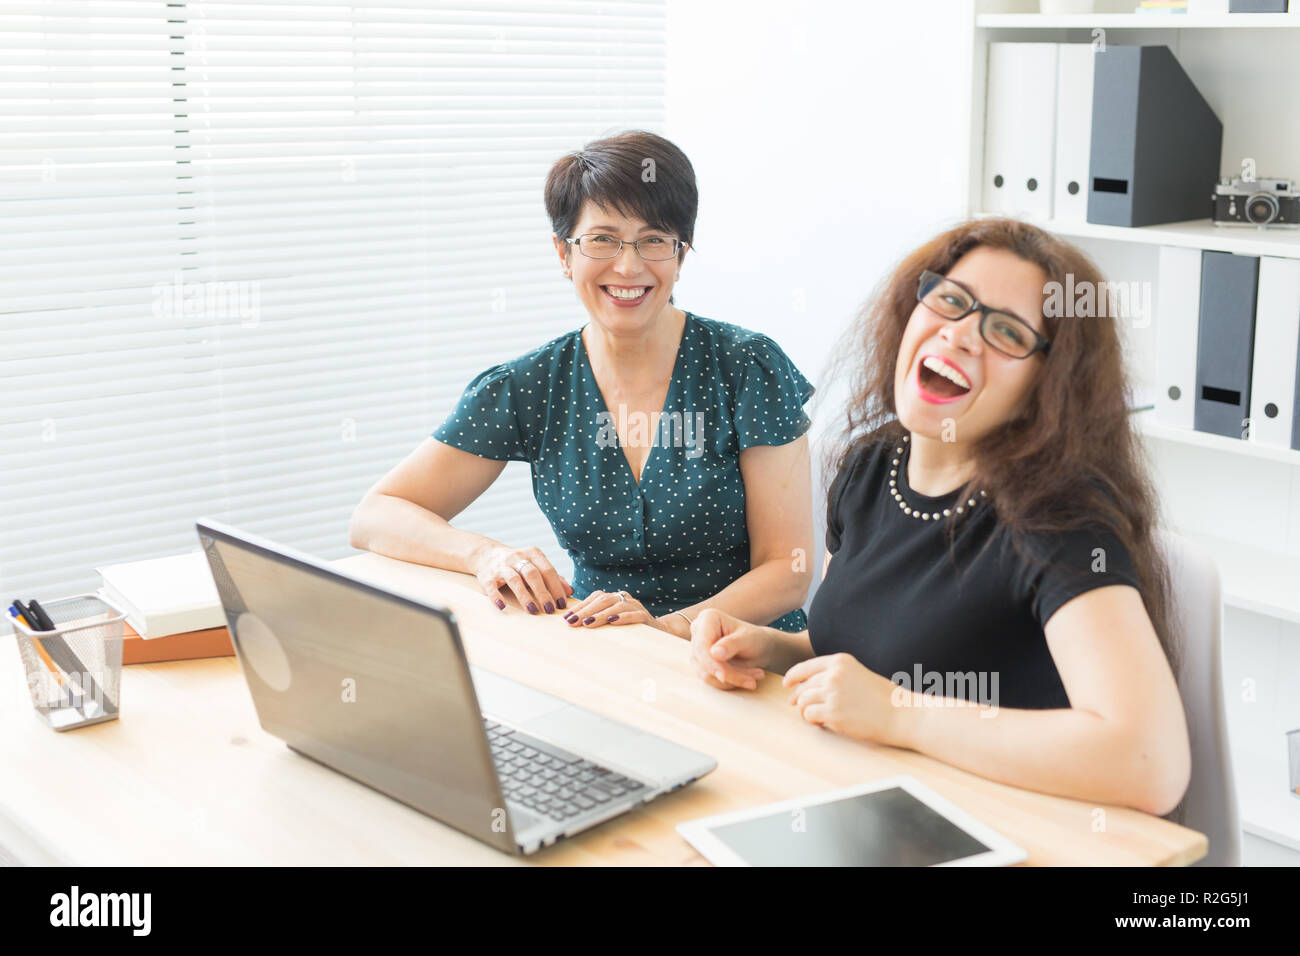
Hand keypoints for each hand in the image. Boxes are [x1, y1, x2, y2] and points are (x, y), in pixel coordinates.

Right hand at [470, 545, 571, 614]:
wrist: (487, 555)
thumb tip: (570, 592)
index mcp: (533, 554)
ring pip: (515, 580)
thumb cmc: (518, 564)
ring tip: (533, 611)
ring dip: (524, 596)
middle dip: (543, 593)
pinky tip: (503, 606)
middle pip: (533, 574)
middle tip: (550, 610)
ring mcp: (502, 566)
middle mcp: (517, 557)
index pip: (548, 570)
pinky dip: (496, 596)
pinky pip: (491, 586)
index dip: (556, 587)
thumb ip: (553, 578)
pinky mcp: (487, 576)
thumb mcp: (536, 566)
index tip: (562, 604)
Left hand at [562, 589, 660, 629]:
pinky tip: (613, 622)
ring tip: (587, 623)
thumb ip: (596, 619)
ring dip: (600, 615)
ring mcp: (636, 606)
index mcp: (614, 598)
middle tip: (572, 622)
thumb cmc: (629, 629)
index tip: (566, 617)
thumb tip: (571, 623)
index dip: (580, 606)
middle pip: (603, 600)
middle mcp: (624, 599)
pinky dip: (623, 617)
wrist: (659, 633)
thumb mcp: (611, 622)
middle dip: (585, 611)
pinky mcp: (646, 617)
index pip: (595, 598)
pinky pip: (635, 615)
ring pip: (616, 606)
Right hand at [688, 609, 772, 691]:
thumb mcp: (748, 639)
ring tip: (755, 676)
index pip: (702, 644)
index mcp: (708, 618)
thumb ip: (732, 644)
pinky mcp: (700, 663)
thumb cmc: (754, 639)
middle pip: (704, 660)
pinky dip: (729, 683)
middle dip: (729, 673)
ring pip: (706, 673)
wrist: (758, 648)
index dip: (711, 662)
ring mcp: (697, 648)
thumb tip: (714, 653)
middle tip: (754, 679)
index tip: (723, 676)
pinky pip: (710, 679)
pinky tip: (746, 678)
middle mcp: (698, 631)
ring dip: (732, 679)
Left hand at [783, 653, 906, 743]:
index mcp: (840, 661)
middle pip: (803, 686)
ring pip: (803, 701)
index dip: (793, 677)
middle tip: (795, 704)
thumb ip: (836, 675)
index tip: (787, 684)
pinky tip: (820, 722)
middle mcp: (834, 675)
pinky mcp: (833, 713)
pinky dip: (811, 720)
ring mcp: (832, 694)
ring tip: (813, 716)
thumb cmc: (883, 696)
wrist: (900, 714)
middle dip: (796, 696)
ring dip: (805, 710)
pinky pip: (810, 715)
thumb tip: (811, 687)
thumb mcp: (858, 674)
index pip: (806, 667)